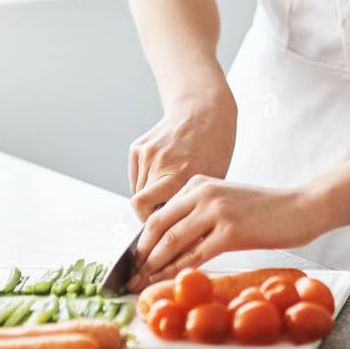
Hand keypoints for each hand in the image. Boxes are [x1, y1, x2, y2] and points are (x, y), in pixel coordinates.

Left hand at [124, 176, 318, 291]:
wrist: (300, 207)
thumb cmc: (265, 210)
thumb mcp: (225, 202)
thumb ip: (199, 214)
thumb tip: (170, 243)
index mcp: (198, 182)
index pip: (160, 212)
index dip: (142, 239)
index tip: (133, 260)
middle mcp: (203, 192)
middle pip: (158, 226)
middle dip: (141, 254)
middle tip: (130, 275)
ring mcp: (216, 211)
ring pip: (173, 241)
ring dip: (153, 266)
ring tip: (141, 283)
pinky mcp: (231, 231)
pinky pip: (195, 255)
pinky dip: (177, 271)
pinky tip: (167, 282)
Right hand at [129, 82, 237, 221]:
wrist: (203, 111)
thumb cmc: (214, 147)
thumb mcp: (212, 180)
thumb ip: (194, 206)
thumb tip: (184, 237)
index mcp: (180, 175)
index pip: (147, 211)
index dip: (152, 226)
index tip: (160, 231)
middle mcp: (160, 163)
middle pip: (139, 205)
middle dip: (150, 214)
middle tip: (165, 215)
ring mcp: (147, 153)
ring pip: (137, 191)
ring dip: (149, 197)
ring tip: (169, 190)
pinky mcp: (138, 147)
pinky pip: (136, 176)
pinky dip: (146, 182)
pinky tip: (163, 174)